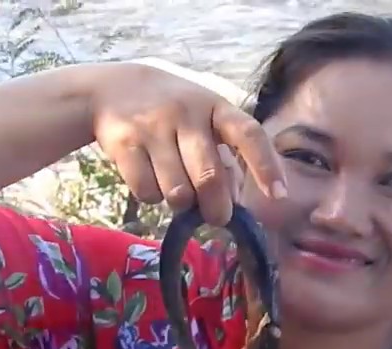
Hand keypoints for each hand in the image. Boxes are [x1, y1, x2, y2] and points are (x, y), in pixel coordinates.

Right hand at [90, 62, 287, 225]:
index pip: (248, 134)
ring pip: (177, 191)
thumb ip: (225, 158)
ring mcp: (153, 126)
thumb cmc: (173, 113)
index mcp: (216, 107)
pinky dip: (152, 197)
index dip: (266, 166)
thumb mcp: (204, 121)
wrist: (112, 88)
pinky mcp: (124, 143)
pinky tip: (151, 181)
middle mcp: (186, 113)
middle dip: (217, 207)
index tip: (278, 196)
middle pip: (209, 176)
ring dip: (181, 203)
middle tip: (217, 217)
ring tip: (178, 192)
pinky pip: (146, 191)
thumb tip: (236, 202)